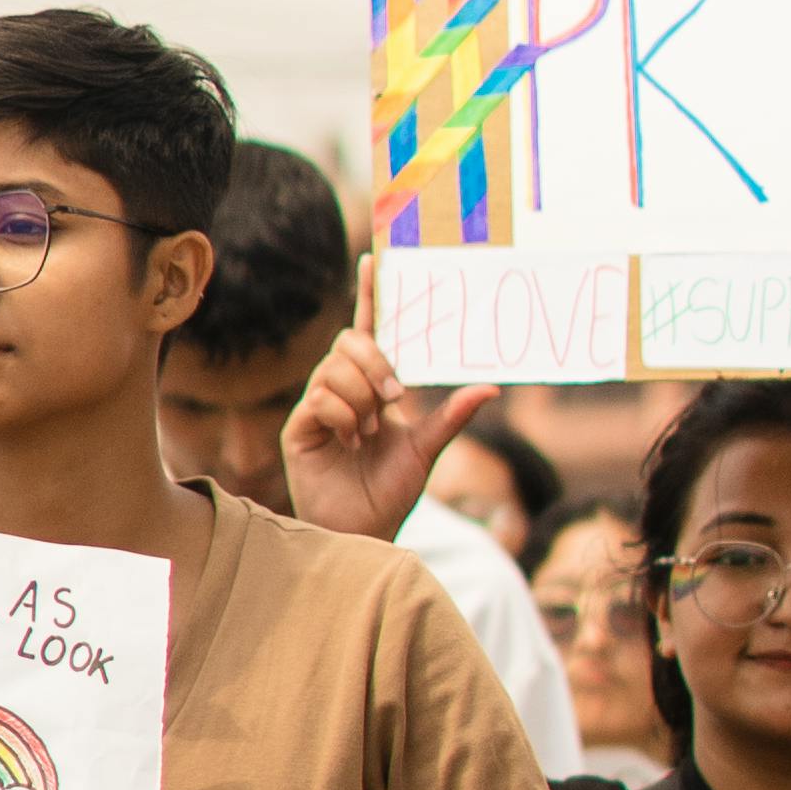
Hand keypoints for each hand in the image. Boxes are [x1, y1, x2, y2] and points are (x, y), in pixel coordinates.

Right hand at [283, 314, 490, 542]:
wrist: (365, 531)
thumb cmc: (391, 492)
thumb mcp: (426, 449)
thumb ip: (452, 416)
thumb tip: (491, 387)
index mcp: (373, 387)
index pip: (369, 330)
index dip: (370, 295)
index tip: (373, 258)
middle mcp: (343, 389)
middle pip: (350, 342)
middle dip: (376, 363)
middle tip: (395, 398)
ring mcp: (318, 406)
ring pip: (335, 369)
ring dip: (362, 399)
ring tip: (370, 434)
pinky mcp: (299, 427)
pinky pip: (320, 399)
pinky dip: (344, 417)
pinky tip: (352, 442)